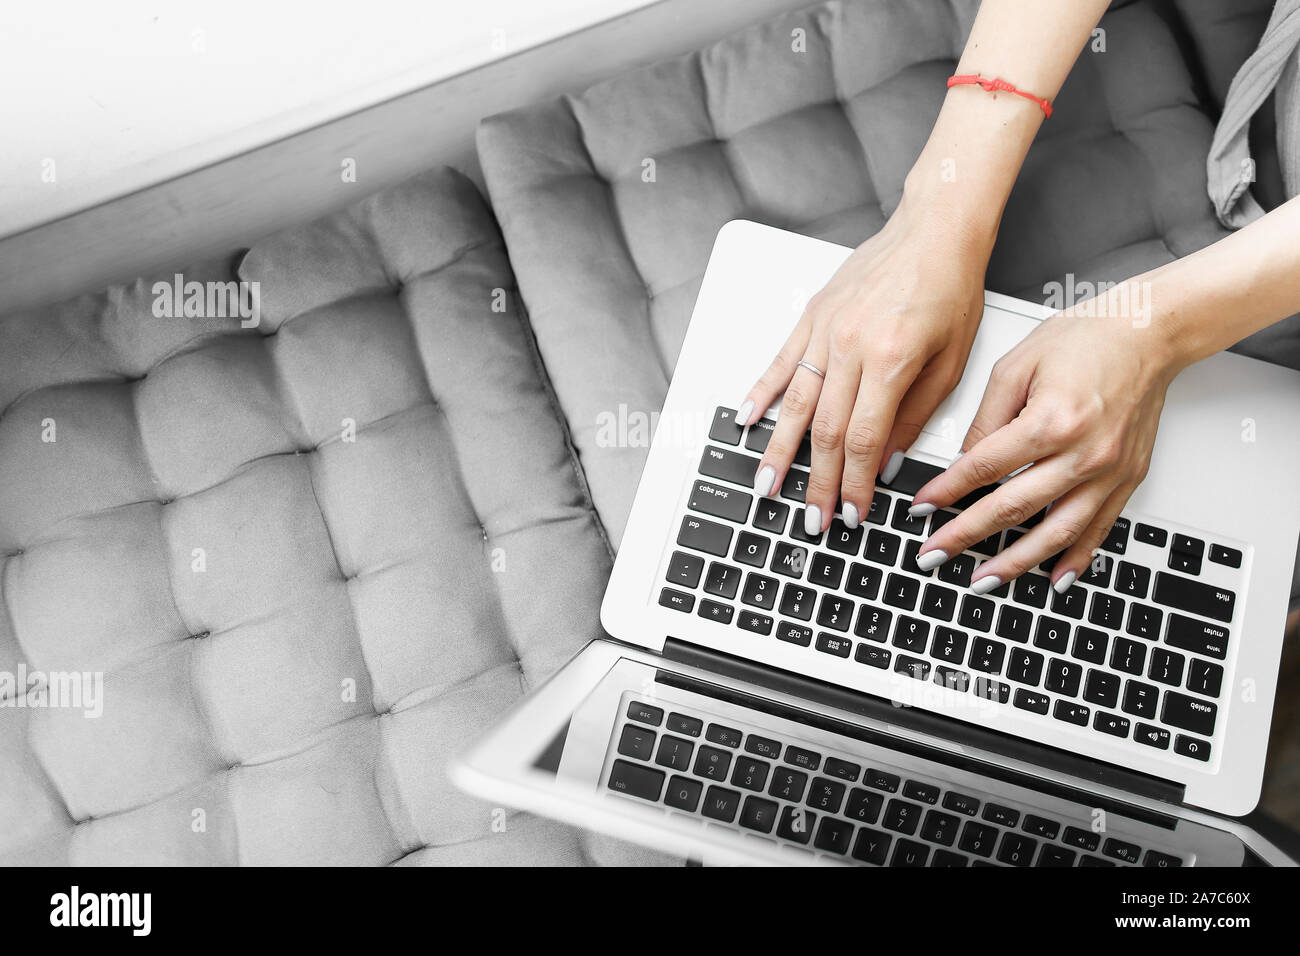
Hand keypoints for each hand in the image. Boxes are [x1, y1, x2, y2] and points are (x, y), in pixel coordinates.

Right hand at [738, 194, 991, 535]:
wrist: (934, 229)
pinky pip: (780, 363)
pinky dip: (760, 394)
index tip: (852, 513)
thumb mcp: (950, 362)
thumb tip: (886, 462)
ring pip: (795, 404)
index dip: (854, 484)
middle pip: (825, 432)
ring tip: (768, 486)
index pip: (863, 440)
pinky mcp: (812, 317)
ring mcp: (825, 331)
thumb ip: (914, 415)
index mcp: (890, 361)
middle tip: (812, 518)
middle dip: (817, 482)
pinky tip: (746, 422)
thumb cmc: (949, 287)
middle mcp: (850, 346)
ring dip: (779, 452)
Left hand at [910, 300, 1187, 593]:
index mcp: (1050, 421)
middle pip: (1012, 508)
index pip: (982, 469)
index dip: (945, 492)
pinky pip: (1099, 528)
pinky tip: (1054, 577)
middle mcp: (1084, 452)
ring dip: (1016, 562)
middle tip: (932, 555)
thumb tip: (962, 462)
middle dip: (966, 537)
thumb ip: (986, 418)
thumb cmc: (1087, 337)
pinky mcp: (1128, 478)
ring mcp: (1110, 470)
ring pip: (1056, 532)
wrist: (1150, 332)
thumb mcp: (1016, 365)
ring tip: (984, 580)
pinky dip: (1075, 558)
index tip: (921, 509)